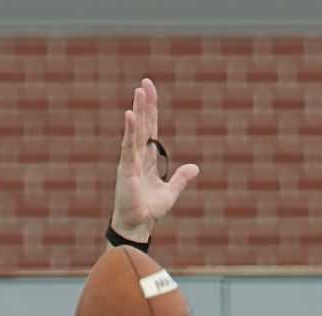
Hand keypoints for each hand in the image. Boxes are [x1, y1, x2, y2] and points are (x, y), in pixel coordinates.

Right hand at [109, 78, 197, 243]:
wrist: (138, 226)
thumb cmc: (149, 211)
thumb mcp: (170, 192)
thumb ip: (181, 179)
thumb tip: (195, 168)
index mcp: (148, 158)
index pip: (150, 128)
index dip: (151, 110)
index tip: (150, 90)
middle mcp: (137, 156)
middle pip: (142, 124)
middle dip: (144, 104)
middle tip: (145, 83)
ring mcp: (130, 161)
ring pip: (135, 131)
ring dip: (137, 111)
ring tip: (138, 92)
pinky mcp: (126, 169)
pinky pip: (128, 146)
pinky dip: (129, 131)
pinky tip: (130, 116)